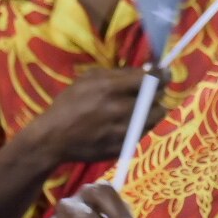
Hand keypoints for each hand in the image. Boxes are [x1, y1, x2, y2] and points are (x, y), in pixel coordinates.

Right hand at [30, 67, 163, 165]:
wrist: (53, 138)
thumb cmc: (69, 104)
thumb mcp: (88, 79)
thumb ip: (118, 74)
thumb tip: (146, 70)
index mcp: (109, 89)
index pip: (149, 79)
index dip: (161, 75)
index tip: (165, 73)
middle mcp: (119, 110)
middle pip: (157, 100)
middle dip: (157, 93)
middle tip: (152, 91)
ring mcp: (122, 131)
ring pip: (155, 118)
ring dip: (152, 110)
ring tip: (141, 108)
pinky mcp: (123, 147)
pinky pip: (144, 133)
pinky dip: (142, 126)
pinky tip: (130, 122)